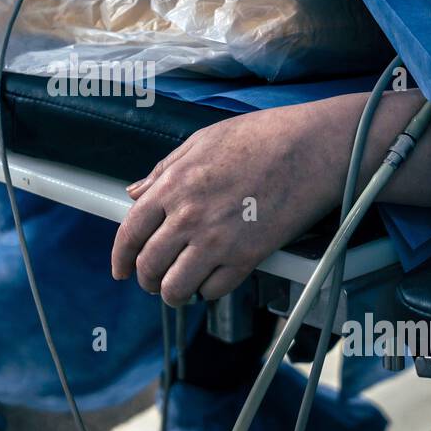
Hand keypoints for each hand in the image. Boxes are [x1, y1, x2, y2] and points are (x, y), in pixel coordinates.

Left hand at [110, 102, 346, 305]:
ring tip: (178, 290)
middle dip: (145, 280)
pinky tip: (211, 280)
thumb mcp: (202, 141)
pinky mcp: (248, 257)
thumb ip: (163, 170)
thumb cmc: (261, 137)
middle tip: (151, 282)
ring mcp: (218, 240)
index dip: (119, 258)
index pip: (129, 233)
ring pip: (176, 288)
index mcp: (173, 185)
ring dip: (173, 293)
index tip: (120, 269)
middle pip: (149, 266)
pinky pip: (214, 290)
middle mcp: (189, 217)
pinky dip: (208, 291)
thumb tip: (135, 193)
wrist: (310, 148)